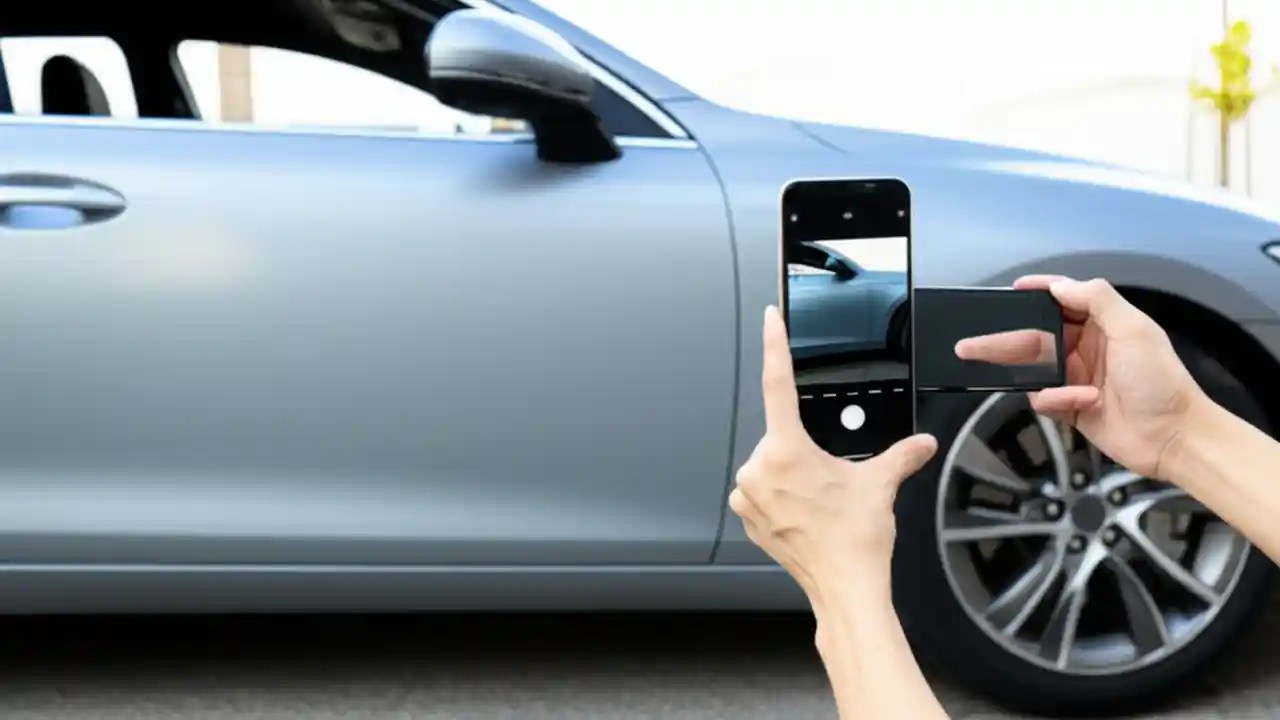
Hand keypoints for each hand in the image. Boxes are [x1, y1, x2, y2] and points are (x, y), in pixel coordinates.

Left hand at [729, 306, 936, 602]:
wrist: (845, 589)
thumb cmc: (855, 541)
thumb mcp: (880, 485)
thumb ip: (902, 454)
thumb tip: (922, 443)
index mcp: (786, 450)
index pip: (778, 383)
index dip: (775, 344)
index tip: (769, 318)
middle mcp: (758, 469)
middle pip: (781, 436)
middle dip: (805, 448)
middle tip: (830, 478)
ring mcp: (748, 496)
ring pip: (772, 465)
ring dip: (793, 474)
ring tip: (821, 503)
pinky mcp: (747, 517)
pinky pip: (763, 491)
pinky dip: (782, 495)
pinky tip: (806, 514)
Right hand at [954, 276, 1208, 479]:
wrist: (1173, 438)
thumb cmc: (1162, 383)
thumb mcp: (1134, 330)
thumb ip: (1098, 300)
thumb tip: (1061, 286)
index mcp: (1104, 324)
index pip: (1064, 300)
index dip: (1039, 293)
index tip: (1014, 290)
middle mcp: (1088, 348)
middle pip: (1036, 336)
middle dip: (1004, 337)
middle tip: (972, 343)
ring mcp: (1078, 378)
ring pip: (1033, 368)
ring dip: (1017, 368)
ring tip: (986, 364)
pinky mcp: (1072, 407)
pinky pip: (1044, 399)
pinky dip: (1053, 399)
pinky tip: (1078, 401)